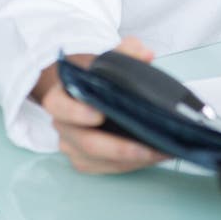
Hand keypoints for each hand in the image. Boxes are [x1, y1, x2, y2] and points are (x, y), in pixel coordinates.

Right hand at [32, 36, 167, 173]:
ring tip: (160, 151)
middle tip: (146, 147)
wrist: (88, 90)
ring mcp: (72, 146)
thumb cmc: (97, 75)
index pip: (60, 106)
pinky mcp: (85, 161)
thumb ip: (126, 50)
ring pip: (98, 161)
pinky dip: (131, 165)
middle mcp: (62, 125)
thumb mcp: (108, 57)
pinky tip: (153, 156)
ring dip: (130, 160)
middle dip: (117, 148)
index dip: (77, 113)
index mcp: (60, 97)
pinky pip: (107, 169)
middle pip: (85, 142)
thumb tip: (146, 54)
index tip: (99, 115)